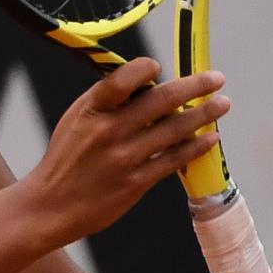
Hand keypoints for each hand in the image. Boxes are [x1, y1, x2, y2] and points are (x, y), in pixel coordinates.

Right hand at [21, 58, 229, 244]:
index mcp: (90, 110)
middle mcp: (107, 131)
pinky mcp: (135, 183)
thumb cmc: (65, 159)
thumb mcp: (75, 120)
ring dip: (204, 114)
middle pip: (160, 101)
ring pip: (174, 130)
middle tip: (217, 79)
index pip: (123, 79)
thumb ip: (106, 101)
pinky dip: (196, 147)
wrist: (50, 206)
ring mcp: (123, 158)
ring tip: (222, 104)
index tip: (161, 66)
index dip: (146, 68)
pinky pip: (173, 160)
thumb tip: (147, 83)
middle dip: (195, 86)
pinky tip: (211, 138)